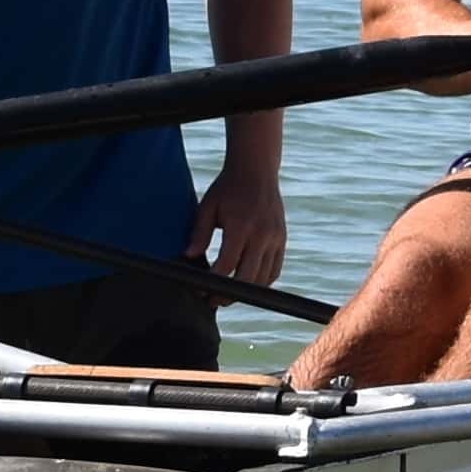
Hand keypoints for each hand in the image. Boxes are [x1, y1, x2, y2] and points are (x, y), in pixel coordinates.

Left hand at [192, 154, 285, 284]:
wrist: (256, 170)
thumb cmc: (227, 188)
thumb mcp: (208, 207)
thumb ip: (199, 234)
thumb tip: (188, 257)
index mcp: (241, 226)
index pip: (227, 265)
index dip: (213, 282)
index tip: (200, 289)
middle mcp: (262, 234)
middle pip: (247, 278)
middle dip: (228, 295)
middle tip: (213, 301)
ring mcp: (276, 238)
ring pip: (264, 278)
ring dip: (247, 292)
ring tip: (229, 295)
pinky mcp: (283, 239)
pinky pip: (275, 269)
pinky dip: (262, 281)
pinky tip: (247, 283)